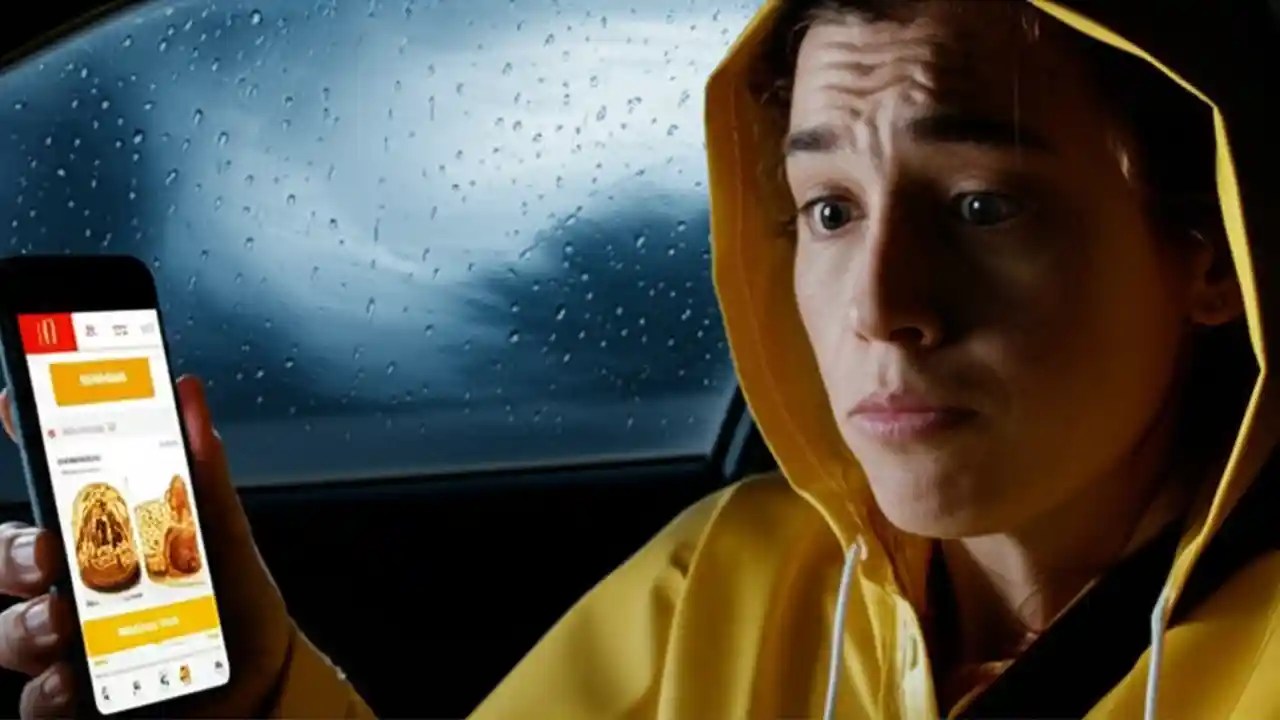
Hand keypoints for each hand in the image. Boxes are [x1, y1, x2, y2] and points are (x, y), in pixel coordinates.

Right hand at [0, 376, 294, 717]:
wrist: (266, 684)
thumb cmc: (235, 606)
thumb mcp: (226, 536)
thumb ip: (204, 473)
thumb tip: (190, 396)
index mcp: (102, 541)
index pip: (48, 492)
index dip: (27, 444)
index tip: (16, 405)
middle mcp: (73, 591)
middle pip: (9, 562)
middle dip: (13, 552)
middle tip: (48, 550)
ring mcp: (69, 648)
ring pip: (9, 632)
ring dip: (25, 624)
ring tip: (62, 620)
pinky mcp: (77, 701)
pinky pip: (36, 702)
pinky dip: (47, 692)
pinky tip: (72, 682)